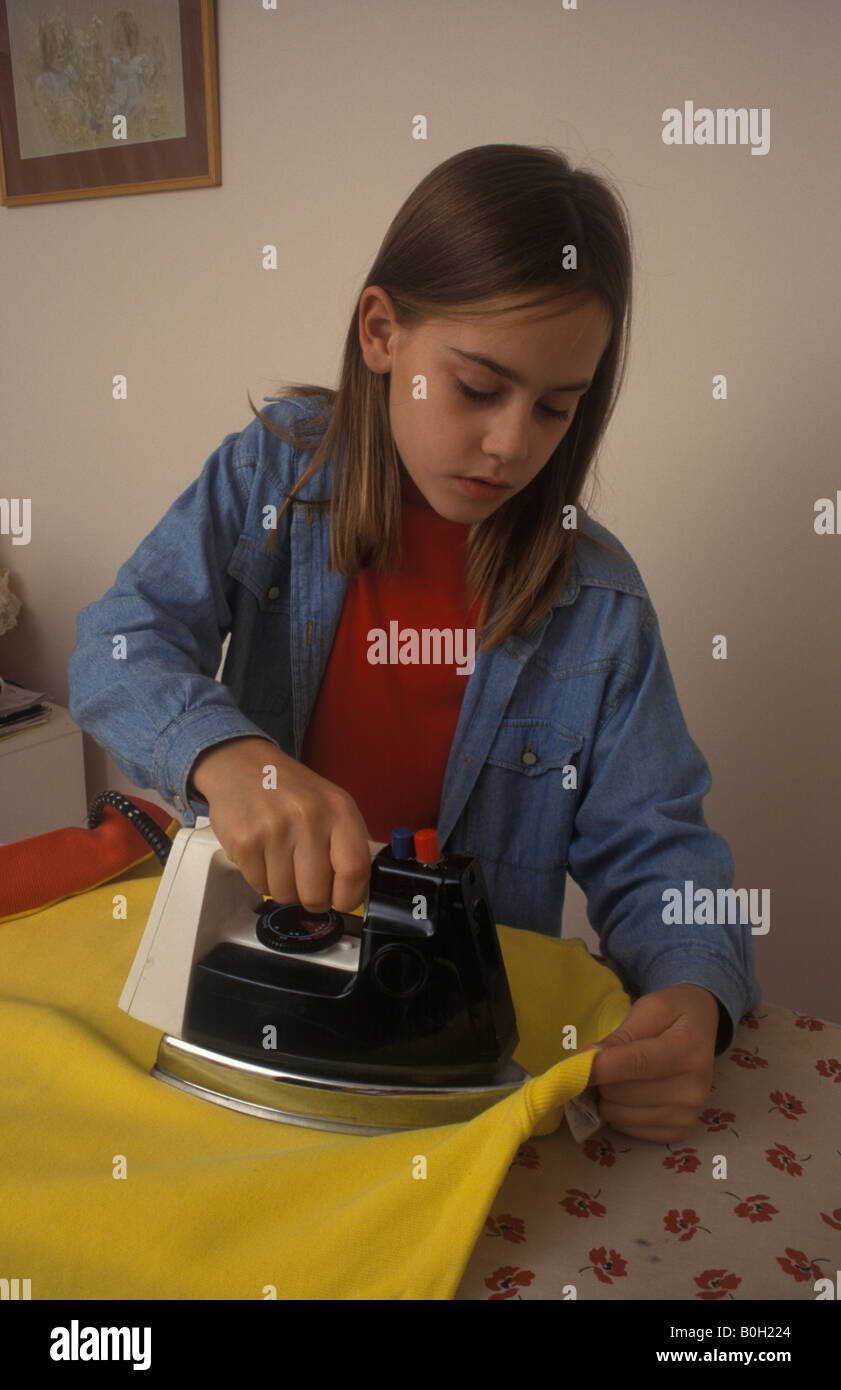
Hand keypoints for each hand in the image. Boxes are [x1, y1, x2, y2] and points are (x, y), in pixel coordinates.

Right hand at [190, 737, 371, 913]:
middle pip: (316, 894)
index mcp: (339, 810)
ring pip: (285, 895)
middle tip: (306, 882)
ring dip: (284, 887)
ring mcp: (274, 830)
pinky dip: (261, 878)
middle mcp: (309, 818)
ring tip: (281, 859)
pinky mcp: (245, 842)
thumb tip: (356, 893)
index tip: (342, 900)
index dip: (349, 897)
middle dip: (312, 898)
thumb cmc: (291, 790)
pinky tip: (262, 854)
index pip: (354, 870)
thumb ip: (348, 846)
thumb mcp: (332, 805)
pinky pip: (259, 886)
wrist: (242, 765)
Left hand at [582, 984, 719, 1142]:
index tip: (576, 1067)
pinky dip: (621, 1113)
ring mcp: (688, 1114)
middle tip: (610, 1062)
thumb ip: (621, 1035)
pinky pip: (629, 1130)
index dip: (602, 1068)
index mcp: (689, 1050)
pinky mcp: (679, 1133)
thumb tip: (590, 1060)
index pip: (637, 1064)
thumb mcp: (650, 1009)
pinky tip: (633, 1095)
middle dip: (604, 1078)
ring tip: (622, 1077)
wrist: (701, 1029)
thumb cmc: (673, 1014)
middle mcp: (694, 1088)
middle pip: (622, 1093)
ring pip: (620, 1115)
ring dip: (609, 1097)